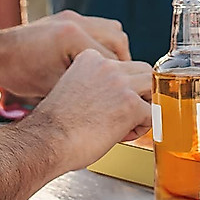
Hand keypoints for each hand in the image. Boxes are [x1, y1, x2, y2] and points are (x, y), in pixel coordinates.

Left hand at [0, 10, 131, 98]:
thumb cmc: (19, 73)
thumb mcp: (53, 87)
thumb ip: (84, 88)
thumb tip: (109, 100)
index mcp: (73, 37)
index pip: (111, 59)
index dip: (120, 80)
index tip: (125, 94)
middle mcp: (76, 22)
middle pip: (118, 40)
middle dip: (123, 63)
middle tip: (122, 83)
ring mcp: (72, 17)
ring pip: (112, 31)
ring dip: (115, 51)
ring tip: (111, 73)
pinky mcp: (68, 18)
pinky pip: (97, 28)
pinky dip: (102, 44)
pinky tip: (95, 63)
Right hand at [27, 49, 152, 174]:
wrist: (47, 141)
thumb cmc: (55, 125)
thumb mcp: (73, 89)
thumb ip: (95, 85)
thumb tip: (113, 97)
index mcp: (90, 58)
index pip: (121, 65)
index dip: (120, 87)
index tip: (106, 105)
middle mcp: (106, 66)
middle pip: (142, 70)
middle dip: (139, 91)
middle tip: (125, 112)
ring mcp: (120, 83)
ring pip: (152, 86)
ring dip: (144, 105)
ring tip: (126, 122)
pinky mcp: (130, 104)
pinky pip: (152, 113)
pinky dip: (142, 126)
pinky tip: (122, 135)